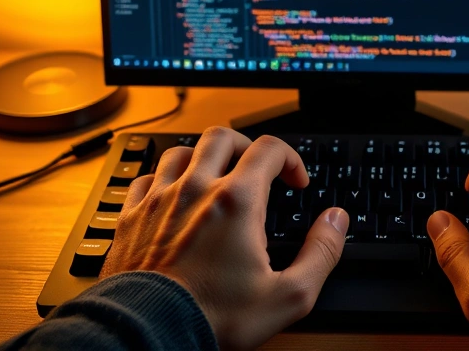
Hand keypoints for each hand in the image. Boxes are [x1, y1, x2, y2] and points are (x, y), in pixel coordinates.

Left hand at [100, 127, 349, 350]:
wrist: (148, 334)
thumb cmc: (213, 317)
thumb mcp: (288, 295)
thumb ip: (321, 252)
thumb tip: (336, 220)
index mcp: (237, 201)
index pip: (269, 149)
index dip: (290, 158)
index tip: (295, 181)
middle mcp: (196, 190)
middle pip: (222, 138)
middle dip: (246, 145)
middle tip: (257, 167)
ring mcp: (160, 200)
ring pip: (181, 151)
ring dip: (203, 157)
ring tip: (215, 176)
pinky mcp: (132, 217)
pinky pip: (146, 178)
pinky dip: (163, 179)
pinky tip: (172, 196)